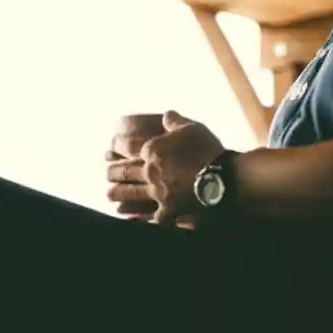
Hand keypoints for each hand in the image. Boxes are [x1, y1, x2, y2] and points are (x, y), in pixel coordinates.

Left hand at [107, 110, 224, 227]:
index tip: (112, 147)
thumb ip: (175, 121)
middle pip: (124, 171)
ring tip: (109, 194)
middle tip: (108, 172)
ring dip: (117, 193)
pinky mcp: (168, 211)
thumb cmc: (209, 151)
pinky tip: (131, 217)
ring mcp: (157, 192)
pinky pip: (148, 216)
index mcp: (153, 150)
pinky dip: (139, 217)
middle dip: (114, 172)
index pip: (127, 147)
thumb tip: (166, 114)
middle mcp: (150, 171)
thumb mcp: (193, 128)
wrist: (224, 178)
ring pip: (129, 193)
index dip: (117, 146)